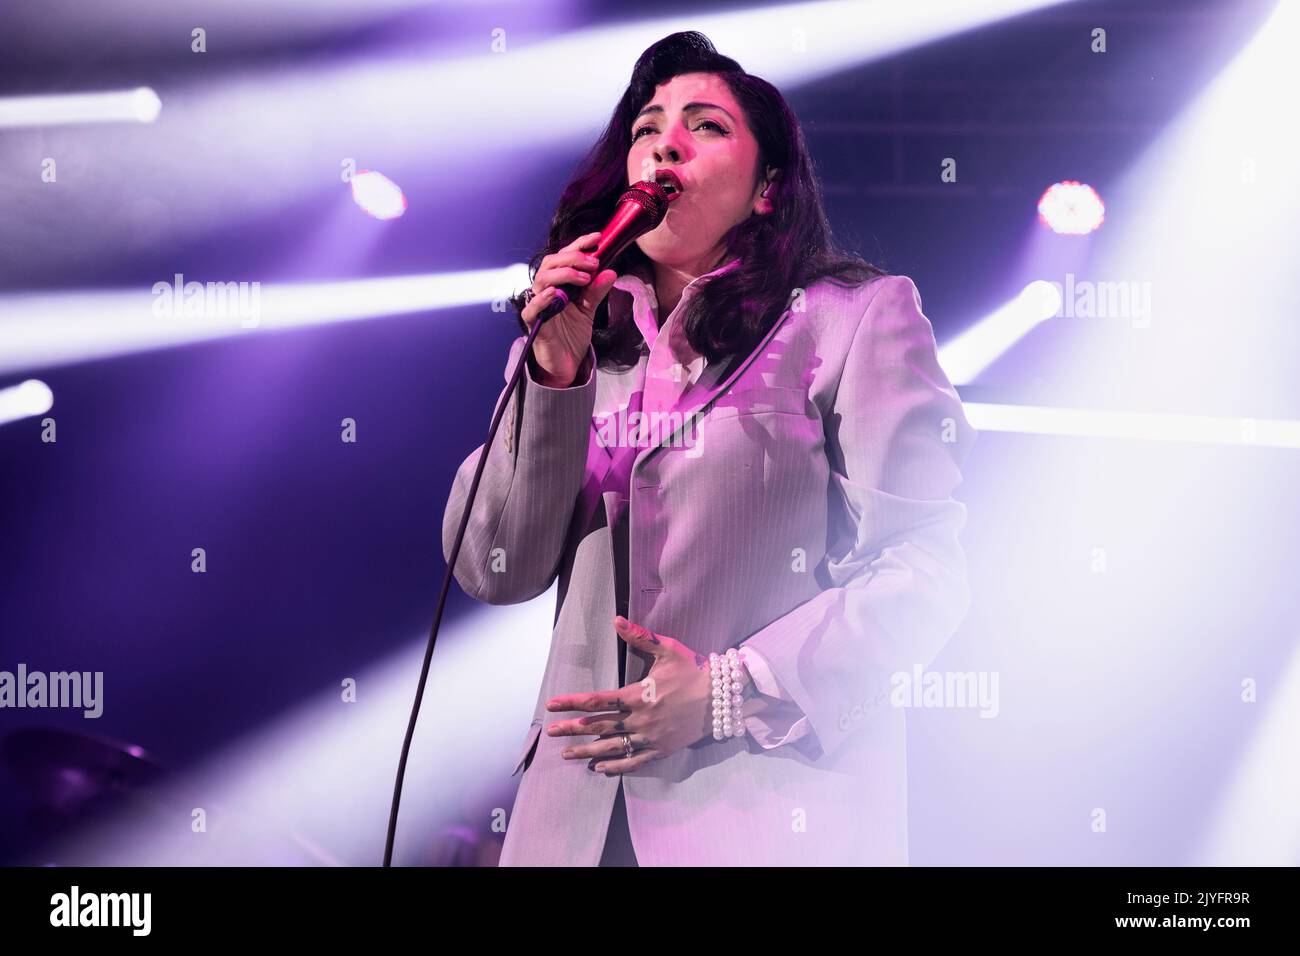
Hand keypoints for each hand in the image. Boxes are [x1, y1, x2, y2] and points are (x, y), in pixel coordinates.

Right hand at [520, 231, 618, 386]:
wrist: (566, 364)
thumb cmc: (572, 335)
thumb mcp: (588, 310)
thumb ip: (596, 291)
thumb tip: (611, 271)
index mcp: (558, 284)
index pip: (564, 257)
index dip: (578, 245)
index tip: (597, 238)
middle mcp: (545, 291)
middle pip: (550, 263)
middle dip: (572, 258)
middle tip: (593, 263)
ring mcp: (538, 306)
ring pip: (541, 280)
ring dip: (563, 274)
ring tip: (583, 277)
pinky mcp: (534, 324)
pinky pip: (532, 309)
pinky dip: (542, 299)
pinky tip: (555, 294)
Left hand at [544, 615, 750, 774]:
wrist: (720, 698)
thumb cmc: (692, 671)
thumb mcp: (667, 649)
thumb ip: (639, 636)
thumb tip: (616, 619)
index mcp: (636, 695)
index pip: (596, 700)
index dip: (572, 702)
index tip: (552, 704)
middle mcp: (639, 719)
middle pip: (598, 726)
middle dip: (572, 729)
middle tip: (551, 732)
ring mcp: (649, 737)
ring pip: (612, 747)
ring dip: (587, 751)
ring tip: (567, 754)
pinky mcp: (660, 749)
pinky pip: (633, 761)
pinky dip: (615, 766)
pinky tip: (600, 768)